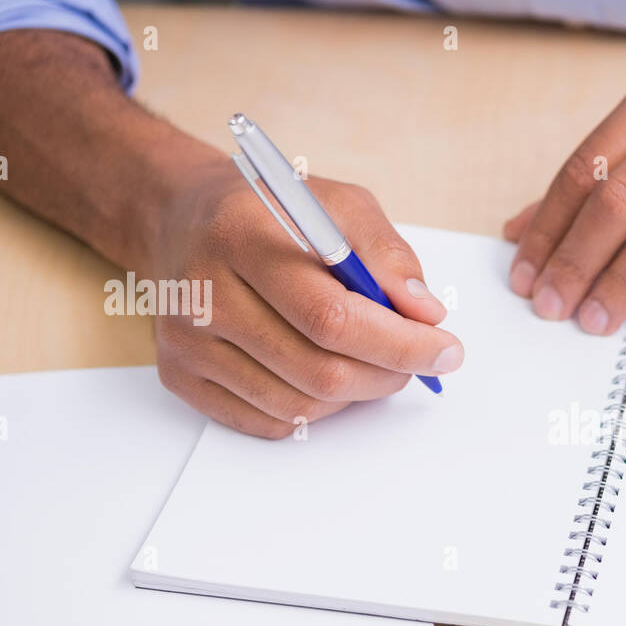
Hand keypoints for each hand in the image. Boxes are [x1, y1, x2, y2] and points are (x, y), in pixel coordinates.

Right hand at [150, 162, 461, 437]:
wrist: (181, 218)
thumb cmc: (269, 212)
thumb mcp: (335, 204)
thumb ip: (387, 254)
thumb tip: (425, 314)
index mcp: (241, 237)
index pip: (333, 317)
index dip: (400, 344)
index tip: (445, 350)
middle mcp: (203, 294)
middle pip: (319, 370)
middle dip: (388, 373)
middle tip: (419, 360)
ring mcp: (185, 342)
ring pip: (299, 405)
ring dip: (357, 393)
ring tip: (372, 360)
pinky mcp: (180, 376)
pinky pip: (270, 421)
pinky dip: (317, 408)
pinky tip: (326, 372)